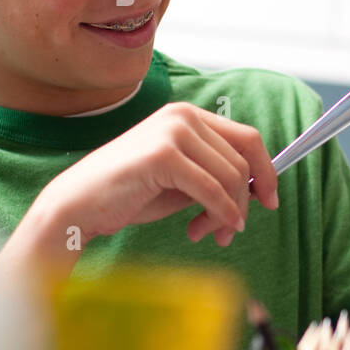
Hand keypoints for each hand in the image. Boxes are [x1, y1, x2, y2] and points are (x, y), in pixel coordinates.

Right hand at [36, 102, 278, 246]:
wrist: (79, 205)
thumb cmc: (131, 194)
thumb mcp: (184, 181)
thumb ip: (217, 176)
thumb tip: (260, 188)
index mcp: (189, 116)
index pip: (248, 138)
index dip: (267, 171)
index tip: (271, 200)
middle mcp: (183, 116)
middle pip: (242, 160)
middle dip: (244, 201)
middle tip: (230, 231)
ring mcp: (172, 132)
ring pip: (231, 177)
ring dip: (229, 213)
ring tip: (212, 234)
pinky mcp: (162, 155)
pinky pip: (211, 189)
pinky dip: (221, 213)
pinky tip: (211, 229)